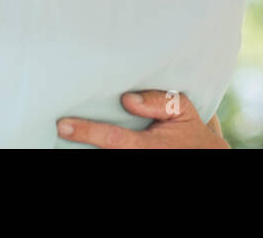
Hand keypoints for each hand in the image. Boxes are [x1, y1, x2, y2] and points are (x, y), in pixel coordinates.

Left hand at [56, 90, 229, 148]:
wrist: (204, 156)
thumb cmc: (188, 129)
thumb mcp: (180, 109)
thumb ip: (157, 102)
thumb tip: (126, 99)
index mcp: (149, 146)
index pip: (113, 139)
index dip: (86, 132)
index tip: (62, 125)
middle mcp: (140, 158)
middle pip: (103, 153)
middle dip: (80, 142)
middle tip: (58, 128)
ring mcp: (137, 162)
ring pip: (105, 156)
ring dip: (85, 147)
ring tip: (66, 133)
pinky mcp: (133, 160)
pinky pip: (112, 154)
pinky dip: (96, 147)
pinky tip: (82, 141)